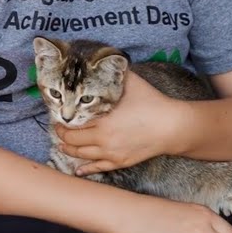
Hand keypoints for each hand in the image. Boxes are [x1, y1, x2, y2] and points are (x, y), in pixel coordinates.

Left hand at [55, 70, 182, 175]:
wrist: (172, 127)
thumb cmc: (152, 103)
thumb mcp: (131, 82)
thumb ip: (113, 73)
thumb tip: (100, 61)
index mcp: (101, 120)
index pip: (72, 122)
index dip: (62, 118)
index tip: (58, 114)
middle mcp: (103, 139)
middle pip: (72, 140)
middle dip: (62, 133)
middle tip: (59, 127)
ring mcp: (111, 153)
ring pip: (81, 155)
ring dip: (68, 149)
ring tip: (62, 144)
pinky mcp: (121, 162)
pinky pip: (98, 168)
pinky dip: (85, 169)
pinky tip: (78, 170)